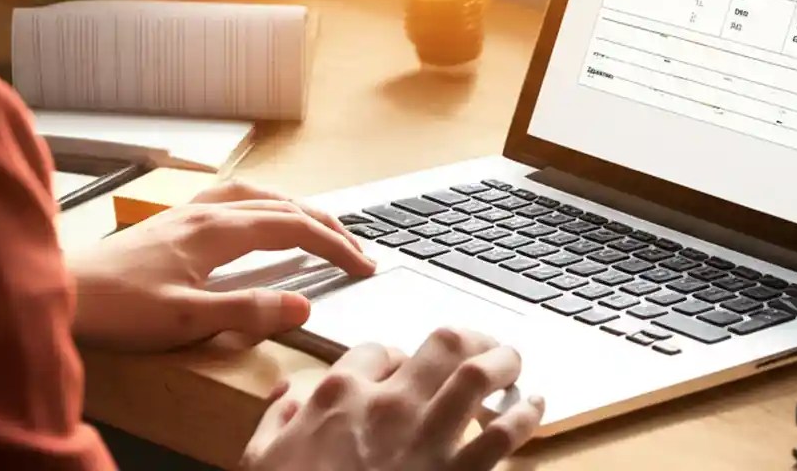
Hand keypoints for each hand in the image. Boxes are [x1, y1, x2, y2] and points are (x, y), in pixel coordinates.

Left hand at [67, 180, 375, 350]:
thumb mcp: (187, 319)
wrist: (61, 290)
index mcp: (218, 231)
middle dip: (326, 225)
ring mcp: (190, 210)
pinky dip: (265, 202)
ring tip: (320, 226)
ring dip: (298, 209)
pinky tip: (259, 215)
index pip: (294, 229)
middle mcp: (208, 211)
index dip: (335, 246)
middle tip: (357, 249)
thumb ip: (248, 310)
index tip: (363, 265)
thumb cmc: (118, 308)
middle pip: (284, 206)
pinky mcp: (174, 219)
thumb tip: (303, 304)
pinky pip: (235, 197)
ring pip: (260, 195)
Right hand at [242, 327, 544, 470]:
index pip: (377, 350)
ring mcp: (427, 437)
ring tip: (514, 363)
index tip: (406, 366)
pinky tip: (535, 407)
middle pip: (442, 344)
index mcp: (340, 395)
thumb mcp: (261, 461)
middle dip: (469, 339)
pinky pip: (502, 434)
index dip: (396, 354)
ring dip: (504, 362)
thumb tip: (288, 392)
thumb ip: (278, 420)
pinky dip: (525, 416)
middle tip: (481, 345)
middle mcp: (389, 404)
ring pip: (479, 375)